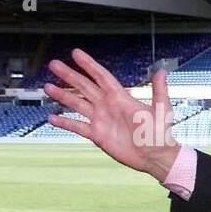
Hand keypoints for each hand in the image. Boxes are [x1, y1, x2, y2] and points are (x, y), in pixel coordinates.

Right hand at [43, 48, 178, 180]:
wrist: (155, 157)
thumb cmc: (160, 134)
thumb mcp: (161, 110)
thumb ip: (159, 90)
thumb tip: (162, 71)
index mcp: (121, 98)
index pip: (101, 77)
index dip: (89, 65)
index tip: (76, 53)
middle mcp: (108, 106)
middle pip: (85, 87)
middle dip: (69, 75)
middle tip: (54, 64)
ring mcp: (101, 120)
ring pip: (77, 104)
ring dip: (63, 96)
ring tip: (48, 87)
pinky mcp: (98, 135)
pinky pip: (77, 127)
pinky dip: (65, 122)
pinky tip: (52, 117)